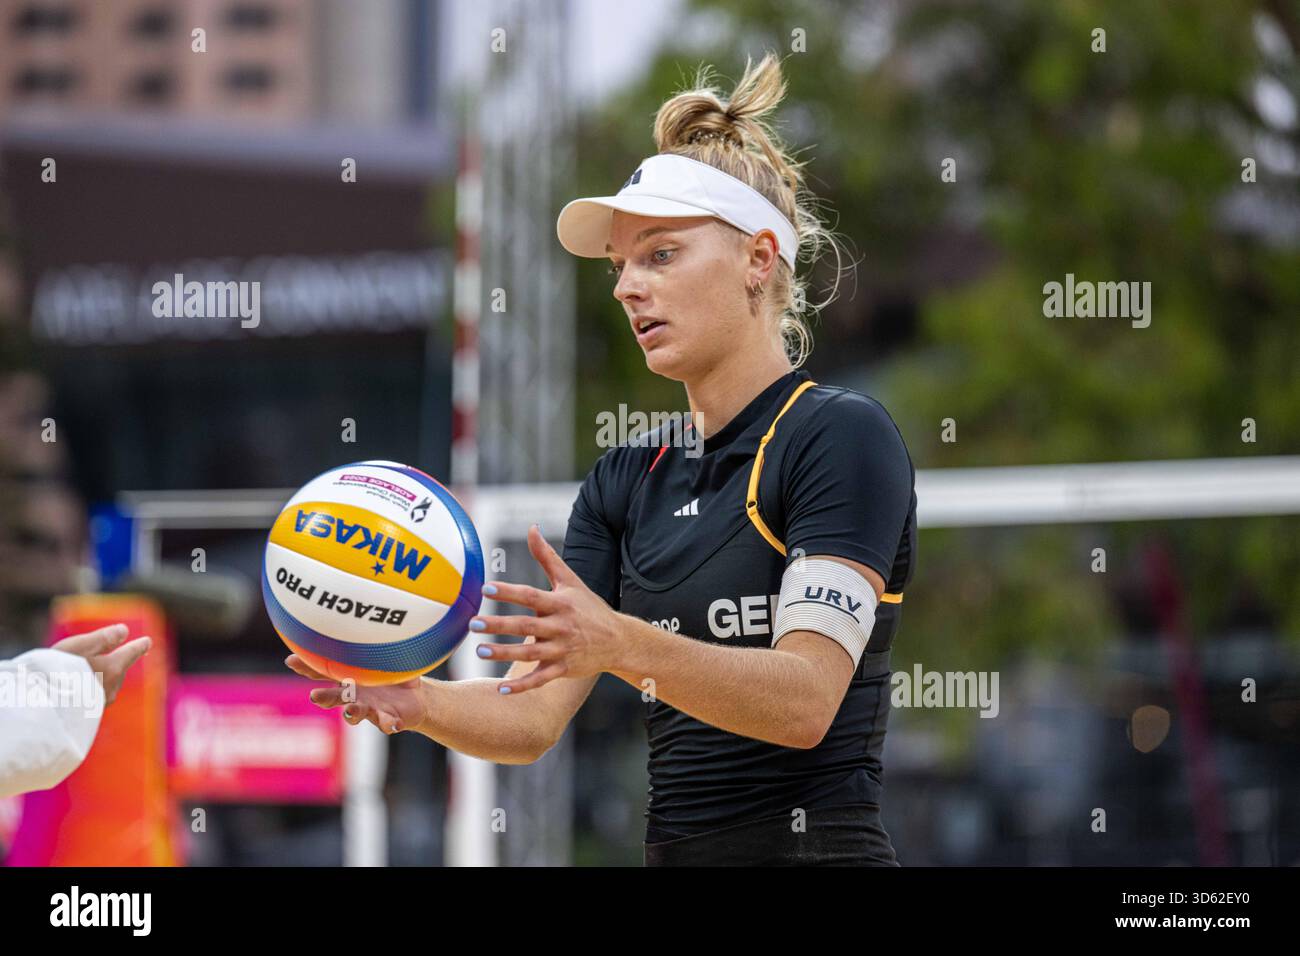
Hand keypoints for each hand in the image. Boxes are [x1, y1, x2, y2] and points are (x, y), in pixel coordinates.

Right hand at [52, 623, 151, 706]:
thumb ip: (102, 639)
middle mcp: (110, 688)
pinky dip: (93, 689)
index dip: (138, 646)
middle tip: (119, 655)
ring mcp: (100, 704)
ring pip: (108, 685)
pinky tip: (81, 691)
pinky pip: (96, 697)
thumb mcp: (77, 648)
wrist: (41, 710)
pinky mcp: (89, 716)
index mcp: (111, 669)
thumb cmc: (55, 674)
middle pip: (118, 671)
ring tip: (92, 673)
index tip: (148, 641)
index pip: (129, 654)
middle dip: (118, 663)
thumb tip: (124, 631)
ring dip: (104, 677)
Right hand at [284, 655, 427, 734]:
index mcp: (347, 678)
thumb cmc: (389, 675)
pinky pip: (387, 722)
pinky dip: (389, 723)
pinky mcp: (387, 719)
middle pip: (334, 697)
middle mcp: (354, 696)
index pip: (323, 672)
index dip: (306, 667)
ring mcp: (369, 709)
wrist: (414, 698)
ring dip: (352, 712)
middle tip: (315, 696)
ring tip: (351, 710)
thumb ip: (371, 642)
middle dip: (324, 697)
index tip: (291, 660)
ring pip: (356, 713)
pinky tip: (393, 725)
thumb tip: (366, 616)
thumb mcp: (380, 655)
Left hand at [470, 524, 623, 693]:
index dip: (509, 592)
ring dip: (504, 653)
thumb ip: (547, 557)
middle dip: (499, 625)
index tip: (486, 588)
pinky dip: (523, 686)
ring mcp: (562, 650)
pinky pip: (540, 679)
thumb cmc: (589, 608)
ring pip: (529, 653)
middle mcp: (561, 627)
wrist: (618, 640)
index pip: (531, 597)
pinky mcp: (563, 669)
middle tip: (473, 623)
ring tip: (480, 650)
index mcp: (560, 604)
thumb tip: (531, 528)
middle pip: (525, 626)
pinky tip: (502, 690)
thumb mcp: (571, 580)